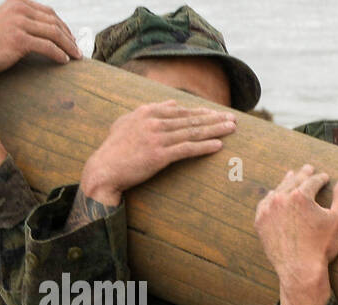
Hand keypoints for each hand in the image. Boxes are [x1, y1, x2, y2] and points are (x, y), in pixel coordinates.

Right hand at [0, 0, 79, 74]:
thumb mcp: (7, 21)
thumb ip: (25, 20)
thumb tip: (52, 30)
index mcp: (17, 2)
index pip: (49, 13)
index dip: (64, 27)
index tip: (72, 39)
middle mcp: (18, 8)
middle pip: (54, 22)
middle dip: (69, 37)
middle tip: (78, 50)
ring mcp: (18, 22)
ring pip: (54, 34)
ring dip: (69, 47)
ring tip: (76, 57)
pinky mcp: (19, 39)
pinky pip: (48, 47)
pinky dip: (60, 54)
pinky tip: (65, 61)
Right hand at [80, 101, 235, 204]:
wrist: (104, 169)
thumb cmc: (115, 149)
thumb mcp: (127, 122)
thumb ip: (149, 111)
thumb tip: (172, 103)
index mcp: (146, 112)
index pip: (180, 110)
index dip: (201, 111)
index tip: (217, 112)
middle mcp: (153, 121)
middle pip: (190, 119)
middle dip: (214, 118)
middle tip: (233, 118)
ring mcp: (157, 137)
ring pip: (192, 131)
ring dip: (215, 129)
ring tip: (232, 128)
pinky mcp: (159, 155)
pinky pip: (187, 149)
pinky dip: (204, 146)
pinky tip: (219, 145)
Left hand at [255, 164, 337, 304]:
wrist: (300, 271)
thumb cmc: (322, 247)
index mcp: (301, 195)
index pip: (313, 181)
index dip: (321, 178)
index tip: (325, 177)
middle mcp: (281, 198)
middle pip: (294, 181)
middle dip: (303, 174)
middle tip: (308, 168)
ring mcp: (268, 210)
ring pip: (277, 190)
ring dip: (286, 182)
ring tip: (290, 177)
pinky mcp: (260, 222)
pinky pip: (265, 204)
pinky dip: (271, 198)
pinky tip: (274, 196)